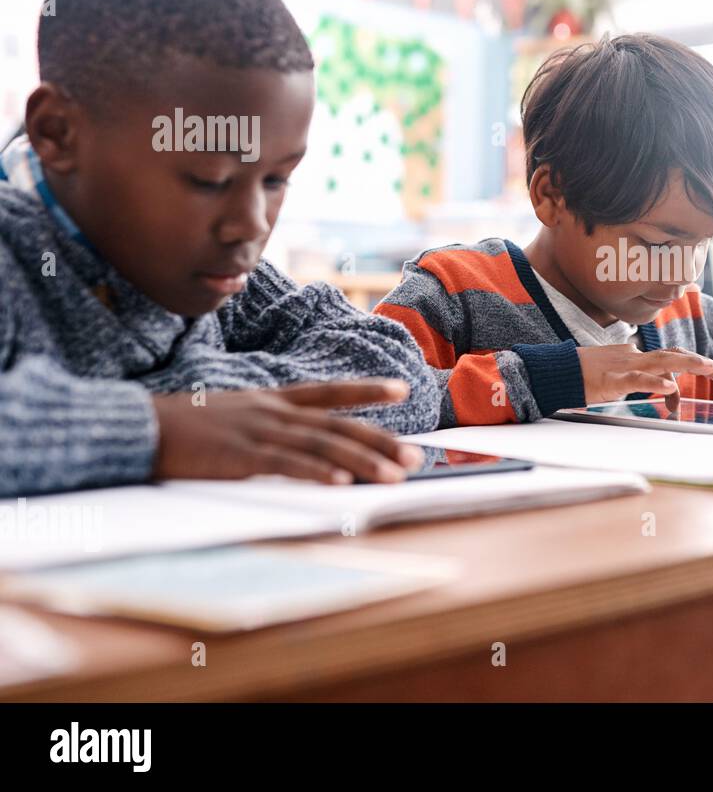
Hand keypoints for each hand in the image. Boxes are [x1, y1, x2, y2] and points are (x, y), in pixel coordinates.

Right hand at [152, 379, 426, 484]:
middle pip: (337, 425)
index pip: (328, 392)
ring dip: (363, 462)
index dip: (366, 390)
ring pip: (323, 446)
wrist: (136, 427)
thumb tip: (292, 443)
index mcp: (270, 400)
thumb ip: (263, 427)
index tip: (400, 389)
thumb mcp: (230, 417)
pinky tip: (341, 483)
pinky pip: (287, 465)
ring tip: (394, 476)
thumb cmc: (180, 429)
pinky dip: (317, 473)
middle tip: (415, 456)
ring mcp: (258, 432)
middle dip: (380, 441)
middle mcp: (272, 412)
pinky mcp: (240, 457)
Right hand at [576, 344, 712, 404]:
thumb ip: (636, 377)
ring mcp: (623, 367)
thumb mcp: (615, 375)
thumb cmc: (582, 374)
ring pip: (662, 361)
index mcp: (635, 356)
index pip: (668, 358)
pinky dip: (654, 382)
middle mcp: (633, 357)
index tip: (698, 385)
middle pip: (673, 356)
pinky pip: (637, 380)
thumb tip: (655, 383)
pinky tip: (669, 386)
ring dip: (688, 364)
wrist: (555, 372)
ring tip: (710, 367)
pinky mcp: (611, 380)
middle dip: (700, 363)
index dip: (689, 365)